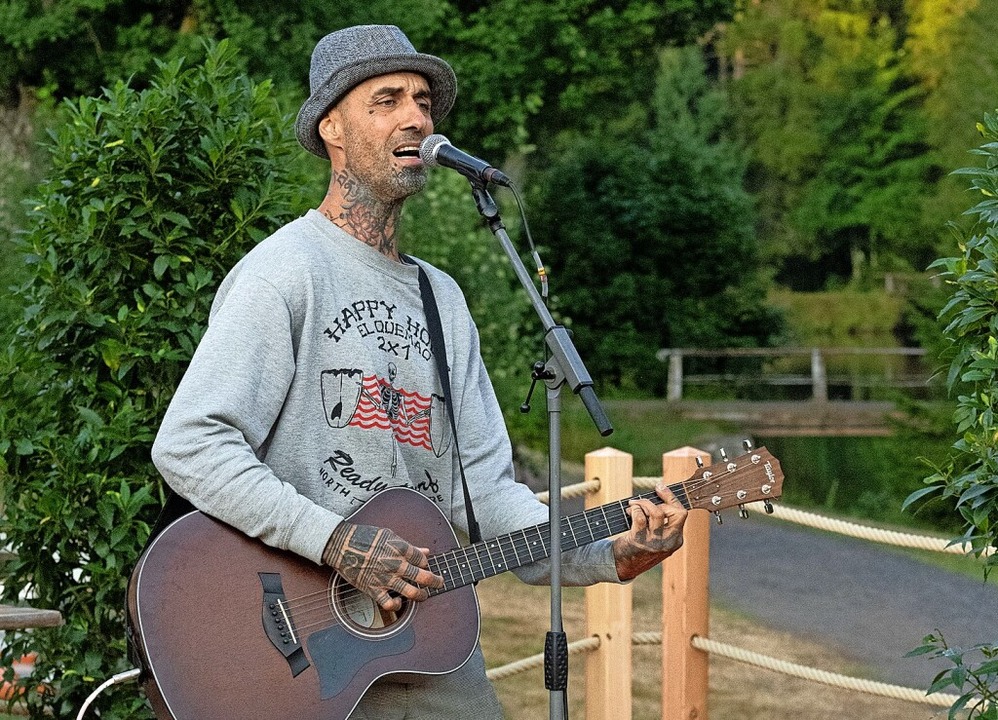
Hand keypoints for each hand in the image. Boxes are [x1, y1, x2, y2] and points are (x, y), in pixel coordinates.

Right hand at [322, 522, 444, 611]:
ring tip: (424, 595)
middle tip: (440, 582)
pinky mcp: (373, 589)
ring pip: (412, 592)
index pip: (422, 559)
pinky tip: (399, 602)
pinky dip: (397, 605)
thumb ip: (409, 545)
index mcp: (400, 548)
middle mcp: (396, 564)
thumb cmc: (365, 537)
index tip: (424, 564)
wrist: (341, 545)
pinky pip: (389, 604)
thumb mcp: (390, 535)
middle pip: (424, 576)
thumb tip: (426, 550)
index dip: (425, 562)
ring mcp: (385, 578)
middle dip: (436, 581)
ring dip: (422, 595)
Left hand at [612, 484, 688, 580]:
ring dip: (643, 503)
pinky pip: (640, 518)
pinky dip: (634, 509)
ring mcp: (655, 543)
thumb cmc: (640, 544)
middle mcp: (668, 542)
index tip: (660, 487)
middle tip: (643, 502)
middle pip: (675, 512)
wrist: (624, 565)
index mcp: (676, 539)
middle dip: (658, 501)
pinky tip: (630, 511)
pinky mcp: (640, 541)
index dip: (671, 497)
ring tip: (634, 505)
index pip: (682, 513)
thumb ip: (662, 519)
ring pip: (657, 512)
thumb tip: (660, 489)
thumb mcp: (658, 535)